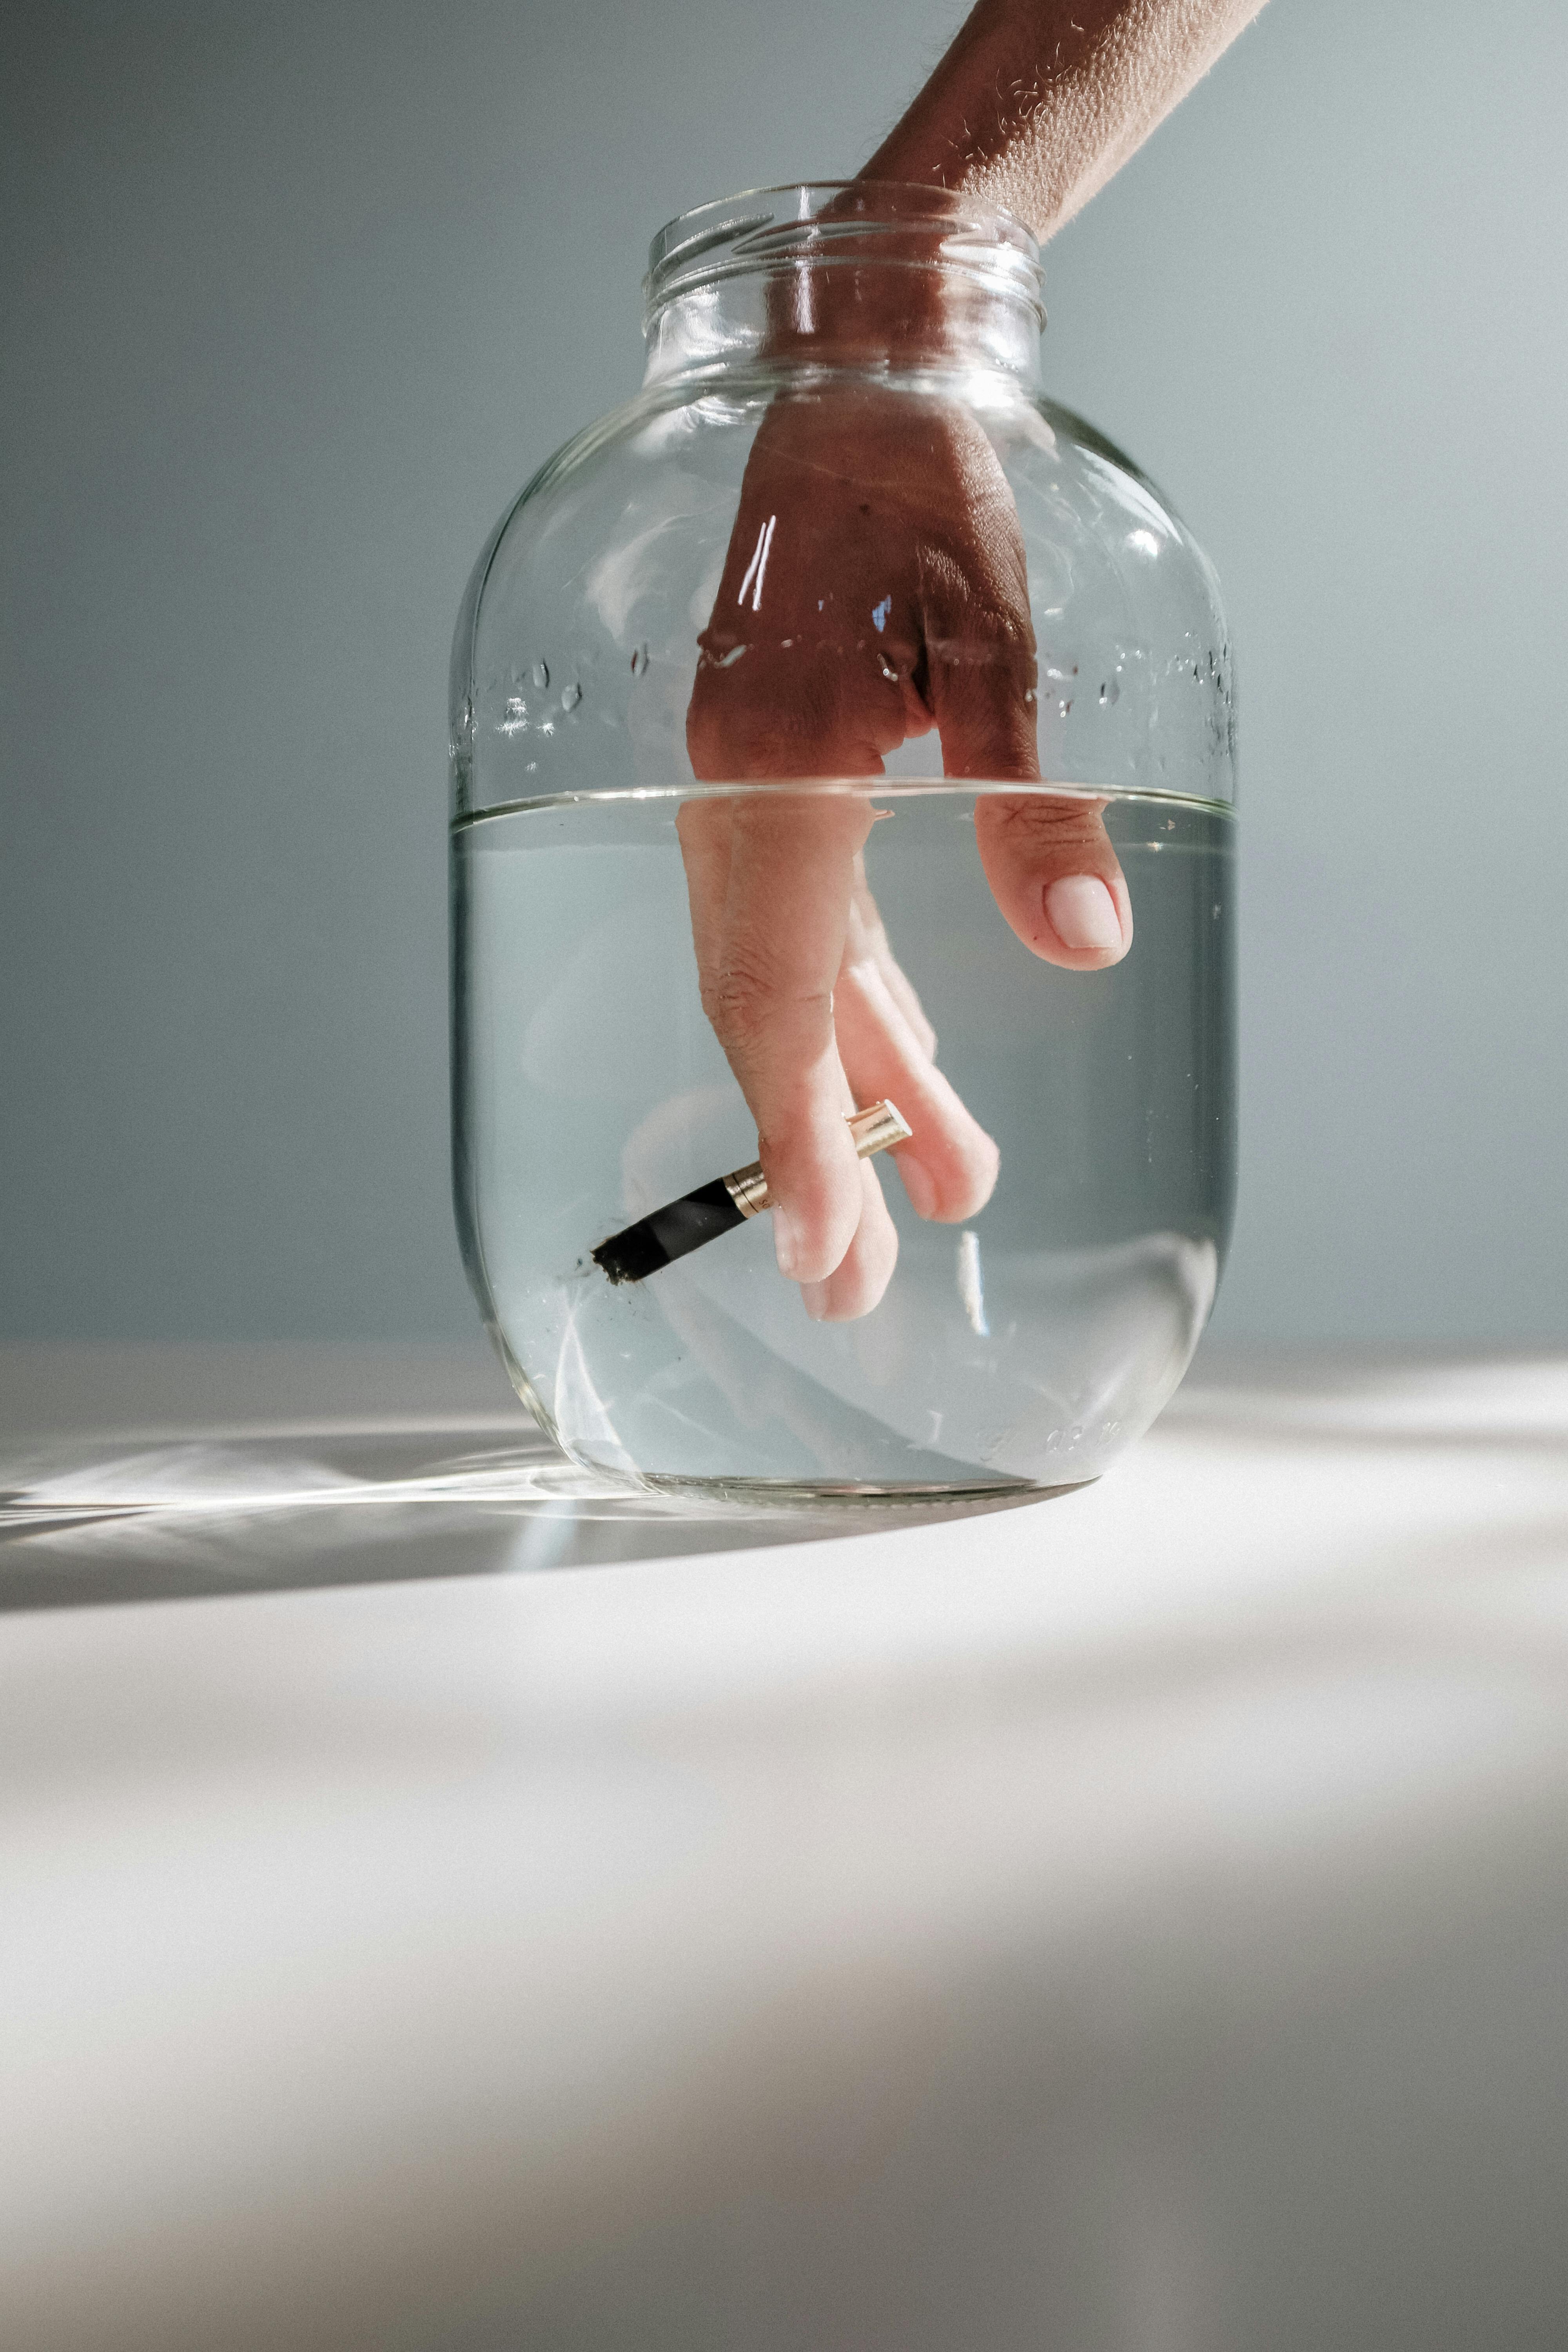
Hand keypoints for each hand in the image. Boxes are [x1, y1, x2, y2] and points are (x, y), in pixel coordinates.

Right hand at [682, 382, 1130, 1319]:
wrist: (852, 375)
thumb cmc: (919, 481)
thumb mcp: (1002, 631)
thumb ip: (1035, 792)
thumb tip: (1088, 937)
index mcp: (773, 770)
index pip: (781, 991)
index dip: (798, 1133)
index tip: (823, 1247)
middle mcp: (736, 798)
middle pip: (771, 1014)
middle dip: (814, 1156)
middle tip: (856, 1288)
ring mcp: (747, 794)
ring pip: (795, 978)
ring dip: (856, 1090)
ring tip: (931, 1194)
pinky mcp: (782, 782)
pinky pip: (811, 925)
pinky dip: (858, 1007)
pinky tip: (910, 1068)